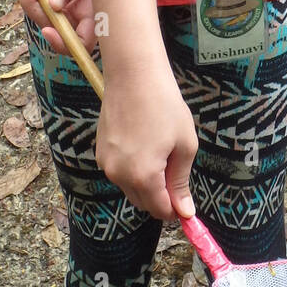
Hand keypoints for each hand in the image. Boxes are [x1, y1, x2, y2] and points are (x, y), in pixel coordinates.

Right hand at [95, 63, 197, 220]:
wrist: (134, 75)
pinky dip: (133, 170)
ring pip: (130, 189)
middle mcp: (119, 175)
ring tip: (162, 155)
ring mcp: (106, 164)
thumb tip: (185, 211)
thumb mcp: (184, 144)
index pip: (160, 209)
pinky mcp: (100, 152)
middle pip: (143, 203)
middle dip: (161, 198)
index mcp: (143, 176)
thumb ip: (181, 181)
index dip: (175, 210)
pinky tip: (145, 147)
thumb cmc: (165, 106)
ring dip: (146, 184)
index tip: (187, 205)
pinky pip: (119, 173)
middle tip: (177, 176)